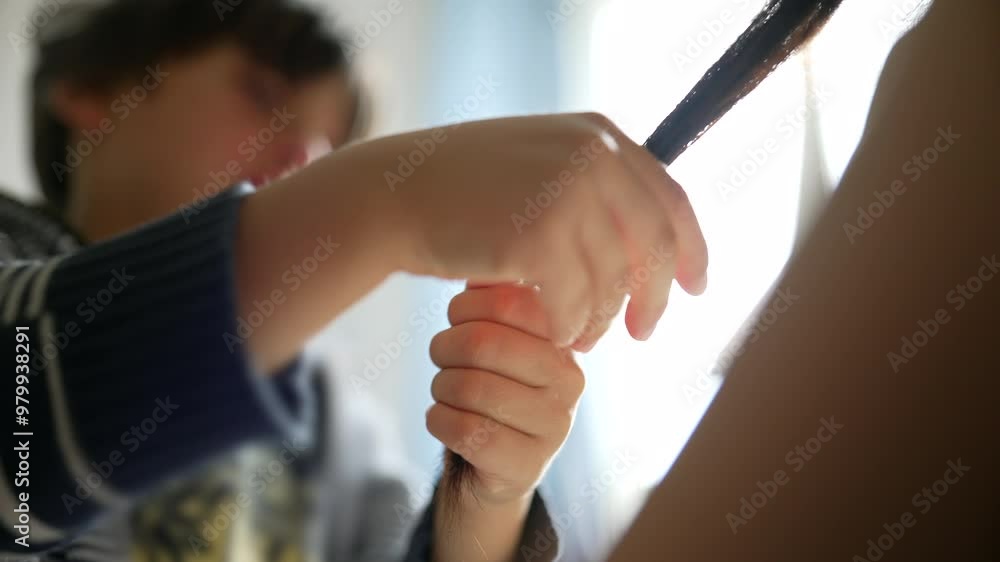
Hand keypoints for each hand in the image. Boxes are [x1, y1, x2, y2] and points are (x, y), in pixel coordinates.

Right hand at [366, 112, 708, 346]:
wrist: (396, 192)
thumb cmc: (465, 188)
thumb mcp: (540, 163)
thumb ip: (595, 184)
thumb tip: (651, 239)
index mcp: (599, 135)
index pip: (670, 200)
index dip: (692, 250)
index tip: (696, 288)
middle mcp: (591, 156)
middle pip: (654, 245)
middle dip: (656, 297)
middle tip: (645, 334)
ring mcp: (566, 194)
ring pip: (611, 281)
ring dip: (601, 320)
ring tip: (581, 337)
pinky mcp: (537, 237)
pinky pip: (573, 303)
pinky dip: (567, 327)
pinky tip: (555, 336)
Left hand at [427, 283, 584, 505]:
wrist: (495, 465)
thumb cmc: (493, 386)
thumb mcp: (497, 336)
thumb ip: (493, 296)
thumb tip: (480, 266)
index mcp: (566, 339)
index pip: (509, 302)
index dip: (465, 306)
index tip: (456, 319)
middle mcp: (571, 382)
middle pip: (483, 344)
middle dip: (445, 347)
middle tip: (441, 355)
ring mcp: (555, 428)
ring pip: (470, 388)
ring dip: (441, 387)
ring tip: (445, 390)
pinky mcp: (528, 466)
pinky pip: (465, 430)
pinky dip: (439, 420)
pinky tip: (443, 418)